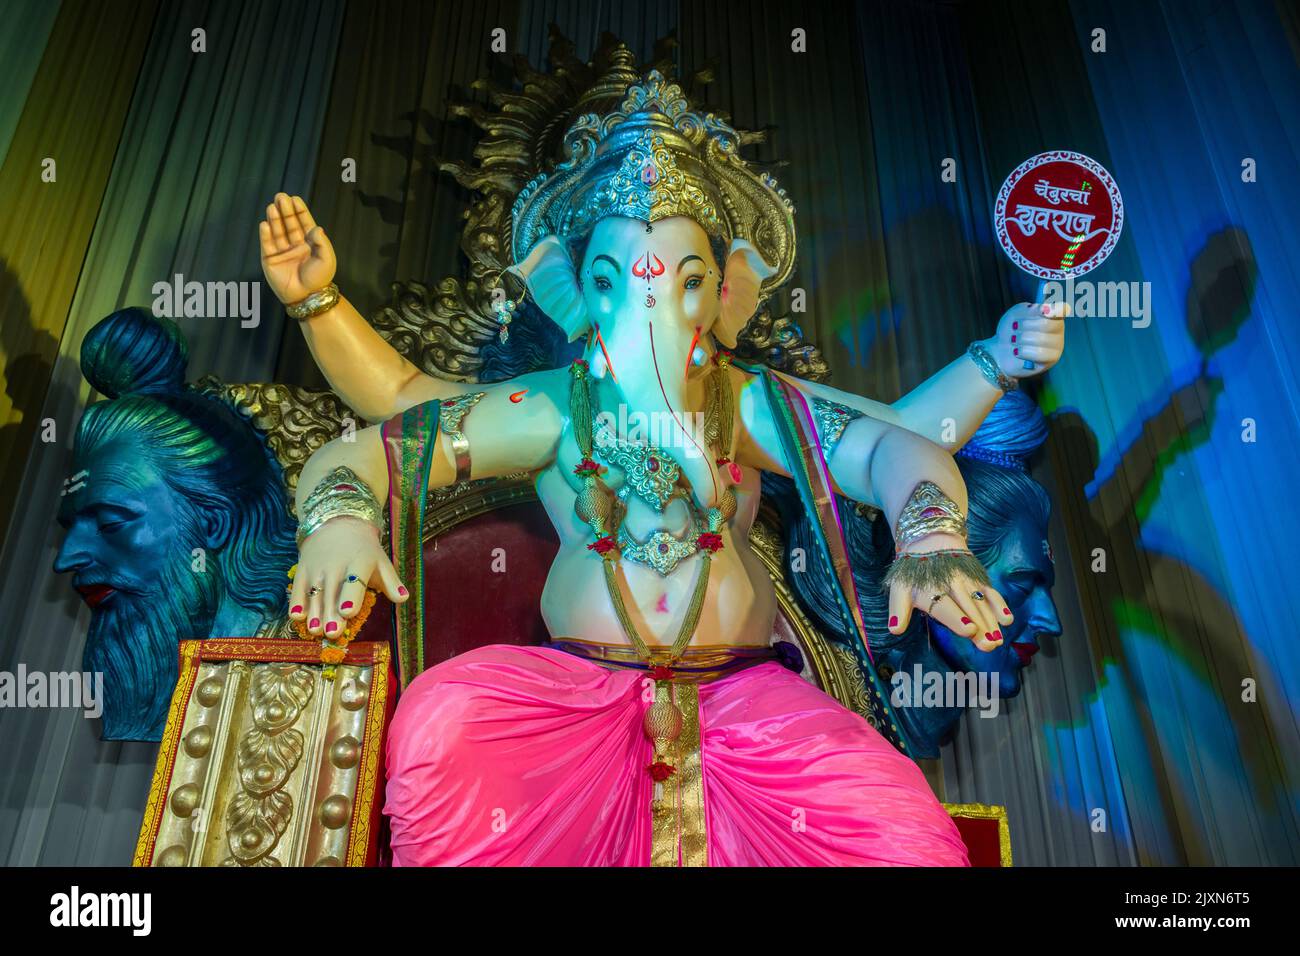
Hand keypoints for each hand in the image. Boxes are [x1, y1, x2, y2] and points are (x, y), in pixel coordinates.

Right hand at [259, 192, 335, 305]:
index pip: (303, 222)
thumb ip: (322, 242)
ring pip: (277, 231)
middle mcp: (294, 244)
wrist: (307, 296)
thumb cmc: (319, 278)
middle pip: (288, 223)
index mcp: (309, 243)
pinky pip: (267, 244)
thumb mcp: (326, 259)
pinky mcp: (270, 259)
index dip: (299, 211)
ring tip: (272, 207)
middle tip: (280, 196)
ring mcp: (281, 251)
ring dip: (274, 219)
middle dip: (285, 210)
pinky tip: (265, 224)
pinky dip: (265, 234)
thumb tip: (316, 227)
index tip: (295, 198)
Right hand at [288, 516, 406, 637]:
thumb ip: (391, 582)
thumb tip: (403, 598)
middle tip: (333, 632)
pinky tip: (296, 617)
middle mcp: (336, 566)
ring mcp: (317, 568)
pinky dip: (296, 602)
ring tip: (316, 631)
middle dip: (331, 613)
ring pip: (315, 593)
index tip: (348, 612)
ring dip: (314, 613)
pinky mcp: (303, 571)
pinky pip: (298, 588)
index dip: (350, 596)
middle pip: (333, 592)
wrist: (338, 524)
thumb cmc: (365, 551)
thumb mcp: (381, 562)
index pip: (354, 581)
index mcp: (359, 563)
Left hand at [886, 533, 1012, 651]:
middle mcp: (951, 585)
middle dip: (980, 626)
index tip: (969, 630)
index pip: (945, 607)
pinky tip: (1007, 620)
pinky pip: (990, 592)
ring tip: (998, 640)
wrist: (928, 540)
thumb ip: (898, 610)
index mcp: (930, 591)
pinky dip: (999, 604)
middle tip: (989, 644)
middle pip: (967, 608)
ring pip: (981, 603)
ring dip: (991, 621)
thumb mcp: (899, 588)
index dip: (956, 618)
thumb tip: (894, 629)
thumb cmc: (912, 573)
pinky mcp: (978, 578)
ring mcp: (967, 581)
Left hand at [985, 300, 1067, 378]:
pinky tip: (1017, 351)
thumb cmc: (1011, 331)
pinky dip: (1023, 351)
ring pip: (1041, 339)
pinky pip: (1039, 354)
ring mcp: (1058, 345)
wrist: (1000, 351)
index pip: (1060, 310)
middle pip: (1046, 324)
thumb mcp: (1016, 315)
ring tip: (1014, 341)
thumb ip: (1029, 310)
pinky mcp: (1052, 360)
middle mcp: (1059, 329)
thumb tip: (1045, 308)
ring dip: (1021, 339)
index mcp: (1052, 314)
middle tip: (1014, 327)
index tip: (1043, 310)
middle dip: (1025, 325)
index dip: (1054, 310)